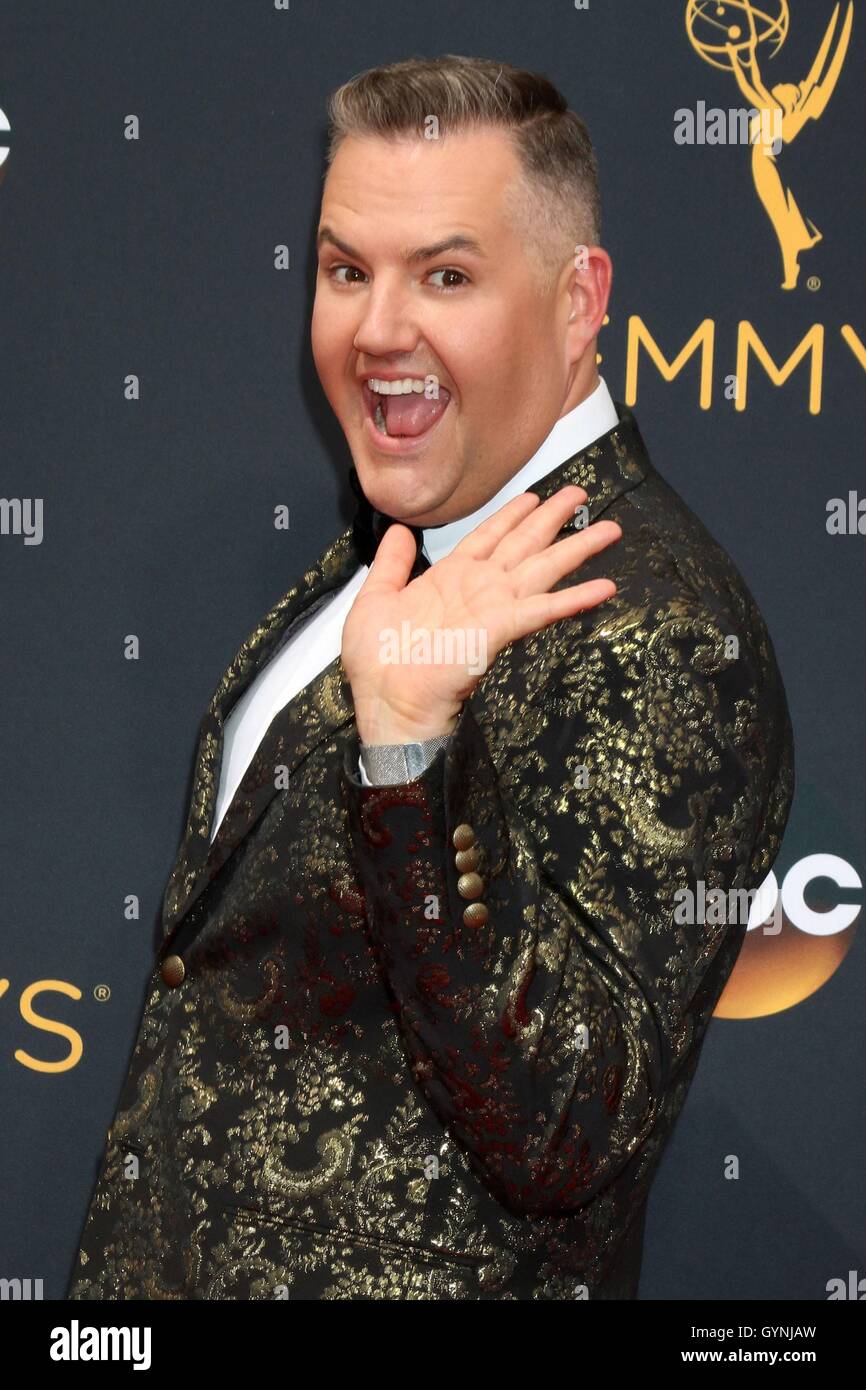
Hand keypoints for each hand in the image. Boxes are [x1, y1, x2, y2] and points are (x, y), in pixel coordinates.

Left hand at [342, 484, 621, 745]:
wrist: (385, 701)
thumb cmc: (377, 661)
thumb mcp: (375, 599)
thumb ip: (391, 564)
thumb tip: (398, 529)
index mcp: (450, 578)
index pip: (488, 537)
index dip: (512, 515)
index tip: (535, 495)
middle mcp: (478, 588)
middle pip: (525, 544)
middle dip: (554, 518)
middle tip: (582, 493)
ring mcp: (493, 608)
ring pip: (542, 569)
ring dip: (577, 548)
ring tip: (609, 529)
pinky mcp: (499, 630)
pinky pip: (541, 610)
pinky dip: (574, 599)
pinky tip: (604, 587)